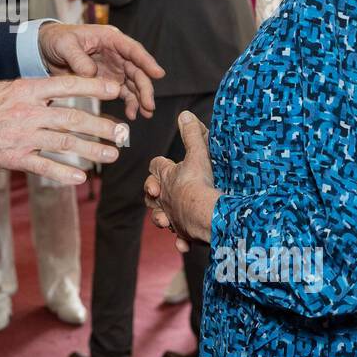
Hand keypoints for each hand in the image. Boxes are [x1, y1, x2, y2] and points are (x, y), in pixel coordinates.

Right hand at [0, 75, 130, 185]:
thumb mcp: (4, 88)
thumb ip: (32, 90)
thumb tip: (56, 90)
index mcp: (26, 90)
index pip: (67, 85)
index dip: (93, 87)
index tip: (115, 90)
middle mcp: (28, 112)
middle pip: (73, 118)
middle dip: (102, 126)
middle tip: (123, 132)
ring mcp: (22, 136)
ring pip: (65, 143)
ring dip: (92, 150)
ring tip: (112, 154)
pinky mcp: (15, 158)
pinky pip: (45, 166)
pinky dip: (64, 173)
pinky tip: (81, 177)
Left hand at [38, 23, 164, 119]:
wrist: (47, 50)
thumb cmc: (58, 40)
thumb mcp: (65, 45)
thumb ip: (77, 57)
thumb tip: (91, 73)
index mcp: (109, 39)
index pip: (132, 49)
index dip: (146, 61)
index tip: (158, 74)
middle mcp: (116, 54)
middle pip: (137, 70)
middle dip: (145, 87)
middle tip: (149, 105)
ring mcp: (113, 68)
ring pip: (133, 83)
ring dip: (141, 98)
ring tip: (145, 113)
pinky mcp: (107, 81)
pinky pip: (123, 93)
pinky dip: (129, 103)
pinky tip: (132, 114)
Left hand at [145, 111, 217, 247]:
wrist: (205, 214)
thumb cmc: (200, 182)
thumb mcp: (198, 154)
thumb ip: (192, 134)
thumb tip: (185, 115)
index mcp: (167, 177)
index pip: (156, 166)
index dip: (159, 164)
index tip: (164, 163)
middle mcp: (166, 198)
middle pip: (152, 194)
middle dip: (154, 193)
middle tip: (160, 190)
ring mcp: (173, 216)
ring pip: (160, 217)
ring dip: (163, 216)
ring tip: (166, 216)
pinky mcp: (184, 232)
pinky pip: (179, 237)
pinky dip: (180, 239)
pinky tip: (183, 241)